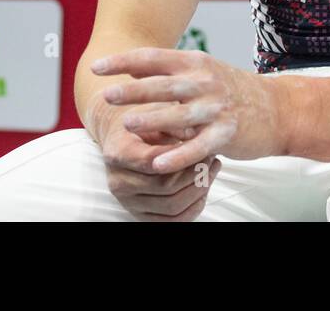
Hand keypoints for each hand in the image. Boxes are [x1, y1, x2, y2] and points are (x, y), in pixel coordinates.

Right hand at [90, 94, 222, 220]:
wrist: (127, 135)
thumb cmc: (145, 119)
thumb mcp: (158, 110)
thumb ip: (175, 122)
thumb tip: (197, 135)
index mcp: (117, 152)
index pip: (151, 161)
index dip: (180, 155)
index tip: (200, 143)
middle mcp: (118, 181)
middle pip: (164, 186)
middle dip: (194, 172)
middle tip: (211, 157)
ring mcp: (128, 201)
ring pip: (172, 205)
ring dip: (198, 189)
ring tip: (210, 169)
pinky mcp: (140, 214)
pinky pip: (172, 221)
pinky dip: (193, 207)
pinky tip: (203, 188)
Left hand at [92, 47, 284, 172]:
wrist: (279, 108)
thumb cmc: (234, 90)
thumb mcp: (205, 72)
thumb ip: (171, 72)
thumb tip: (130, 70)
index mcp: (195, 63)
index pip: (153, 58)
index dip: (123, 62)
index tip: (96, 67)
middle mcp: (205, 82)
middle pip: (163, 85)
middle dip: (133, 90)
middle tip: (106, 96)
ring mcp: (217, 108)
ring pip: (179, 115)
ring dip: (152, 119)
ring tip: (127, 125)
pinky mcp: (227, 134)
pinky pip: (198, 147)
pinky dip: (177, 156)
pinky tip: (158, 164)